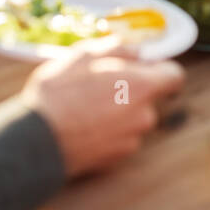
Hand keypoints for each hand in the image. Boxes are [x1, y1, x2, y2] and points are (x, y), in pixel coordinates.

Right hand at [21, 48, 185, 177]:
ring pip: (133, 120)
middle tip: (99, 85)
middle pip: (150, 99)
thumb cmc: (59, 92)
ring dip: (118, 113)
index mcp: (143, 86)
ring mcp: (131, 141)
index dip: (160, 70)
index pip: (174, 76)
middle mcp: (144, 116)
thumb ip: (119, 49)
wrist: (35, 140)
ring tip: (84, 107)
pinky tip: (82, 127)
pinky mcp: (115, 160)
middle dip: (131, 91)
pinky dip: (106, 133)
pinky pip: (119, 140)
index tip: (143, 68)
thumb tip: (137, 53)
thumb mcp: (85, 55)